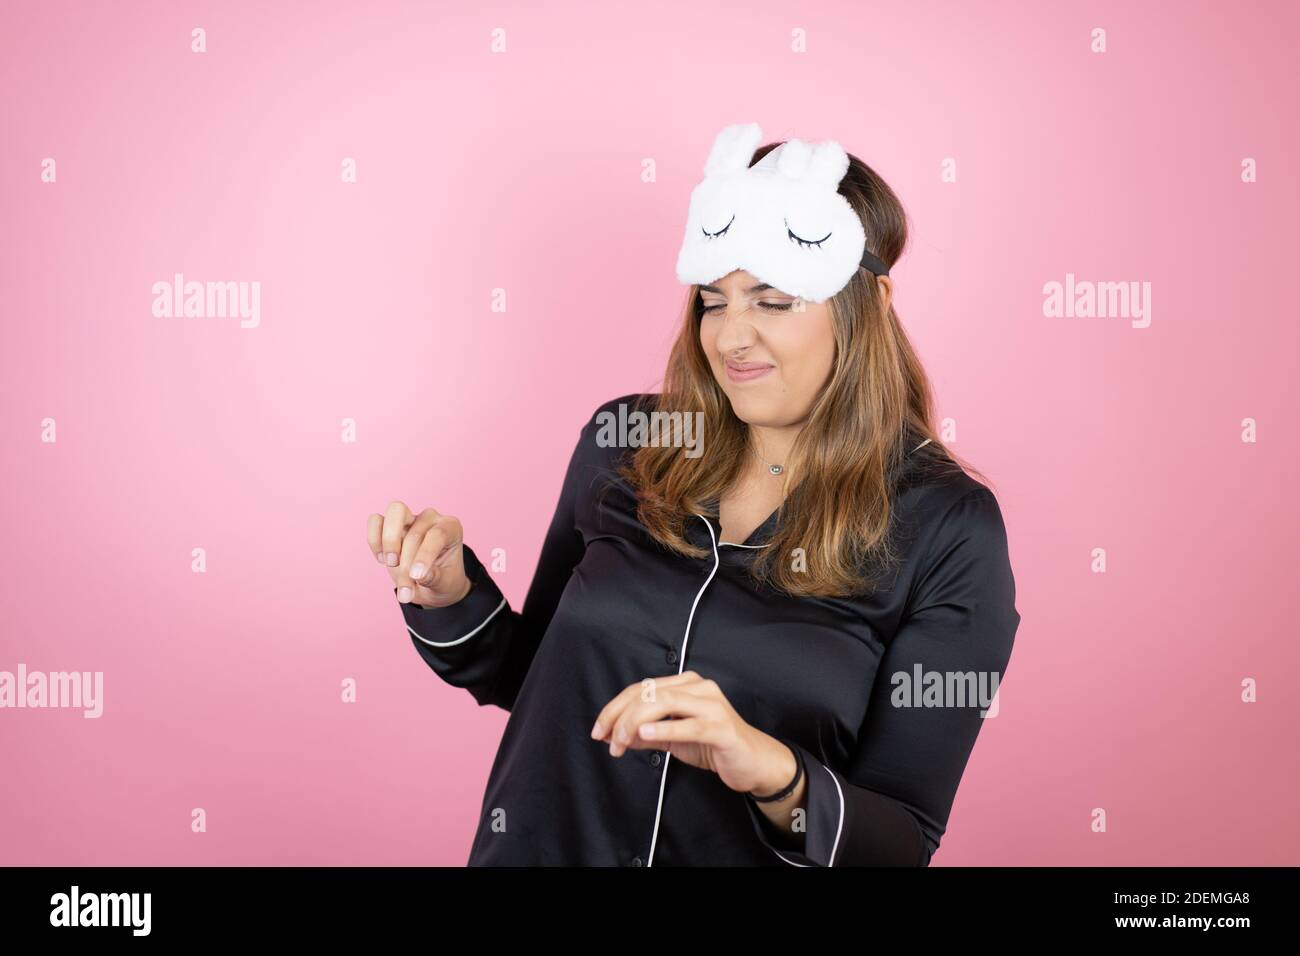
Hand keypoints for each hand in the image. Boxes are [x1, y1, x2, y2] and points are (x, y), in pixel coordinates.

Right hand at [367, 501, 470, 607]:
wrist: (431, 585)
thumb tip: (418, 575)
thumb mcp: (445, 584)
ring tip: (390, 564)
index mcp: (451, 528)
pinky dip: (375, 540)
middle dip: (406, 563)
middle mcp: (431, 518)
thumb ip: (434, 578)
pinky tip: (382, 559)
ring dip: (389, 542)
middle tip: (405, 587)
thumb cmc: (442, 581)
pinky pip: (375, 520)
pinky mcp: (389, 523)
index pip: (437, 535)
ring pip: (395, 511)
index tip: (416, 577)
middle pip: (414, 532)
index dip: (425, 556)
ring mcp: (410, 517)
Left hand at [589, 670, 796, 797]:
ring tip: (620, 742)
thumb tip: (614, 736)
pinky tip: (645, 734)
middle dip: (621, 716)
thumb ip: (646, 733)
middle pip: (649, 692)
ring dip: (636, 723)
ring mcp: (712, 705)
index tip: (598, 731)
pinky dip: (664, 728)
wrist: (753, 762)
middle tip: (607, 741)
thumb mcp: (673, 738)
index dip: (615, 708)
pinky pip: (689, 724)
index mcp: (686, 684)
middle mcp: (699, 687)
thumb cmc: (713, 746)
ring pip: (665, 703)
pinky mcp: (722, 727)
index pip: (641, 689)